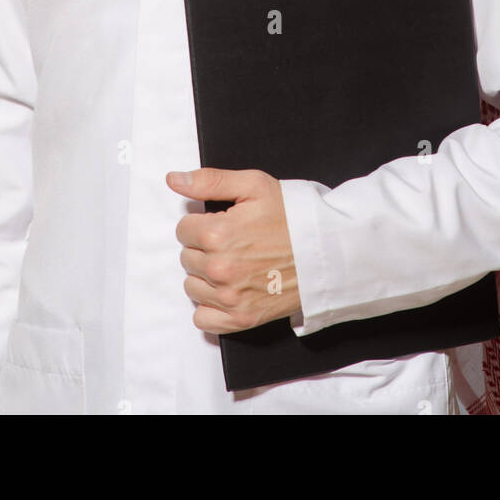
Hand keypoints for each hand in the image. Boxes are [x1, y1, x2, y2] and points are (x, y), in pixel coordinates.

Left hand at [166, 167, 301, 332]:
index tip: (224, 223)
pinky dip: (211, 306)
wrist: (325, 252)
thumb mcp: (254, 185)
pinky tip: (230, 290)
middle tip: (234, 242)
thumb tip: (174, 180)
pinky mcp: (241, 319)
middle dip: (204, 248)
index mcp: (218, 234)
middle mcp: (220, 269)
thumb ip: (209, 181)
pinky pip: (202, 318)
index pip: (182, 229)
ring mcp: (230, 298)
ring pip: (192, 286)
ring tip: (235, 264)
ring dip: (206, 276)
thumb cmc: (291, 217)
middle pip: (186, 257)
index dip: (202, 223)